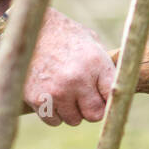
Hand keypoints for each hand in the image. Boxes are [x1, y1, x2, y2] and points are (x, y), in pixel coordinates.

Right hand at [22, 7, 114, 126]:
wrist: (29, 28)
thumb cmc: (66, 36)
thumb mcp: (91, 42)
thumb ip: (105, 69)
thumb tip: (119, 95)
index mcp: (95, 63)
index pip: (112, 99)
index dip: (106, 99)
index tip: (101, 95)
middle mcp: (77, 79)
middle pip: (94, 115)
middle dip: (90, 108)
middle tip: (83, 97)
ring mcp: (57, 90)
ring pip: (74, 120)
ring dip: (71, 111)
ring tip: (65, 91)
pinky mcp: (37, 98)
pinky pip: (53, 121)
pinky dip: (53, 113)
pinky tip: (51, 95)